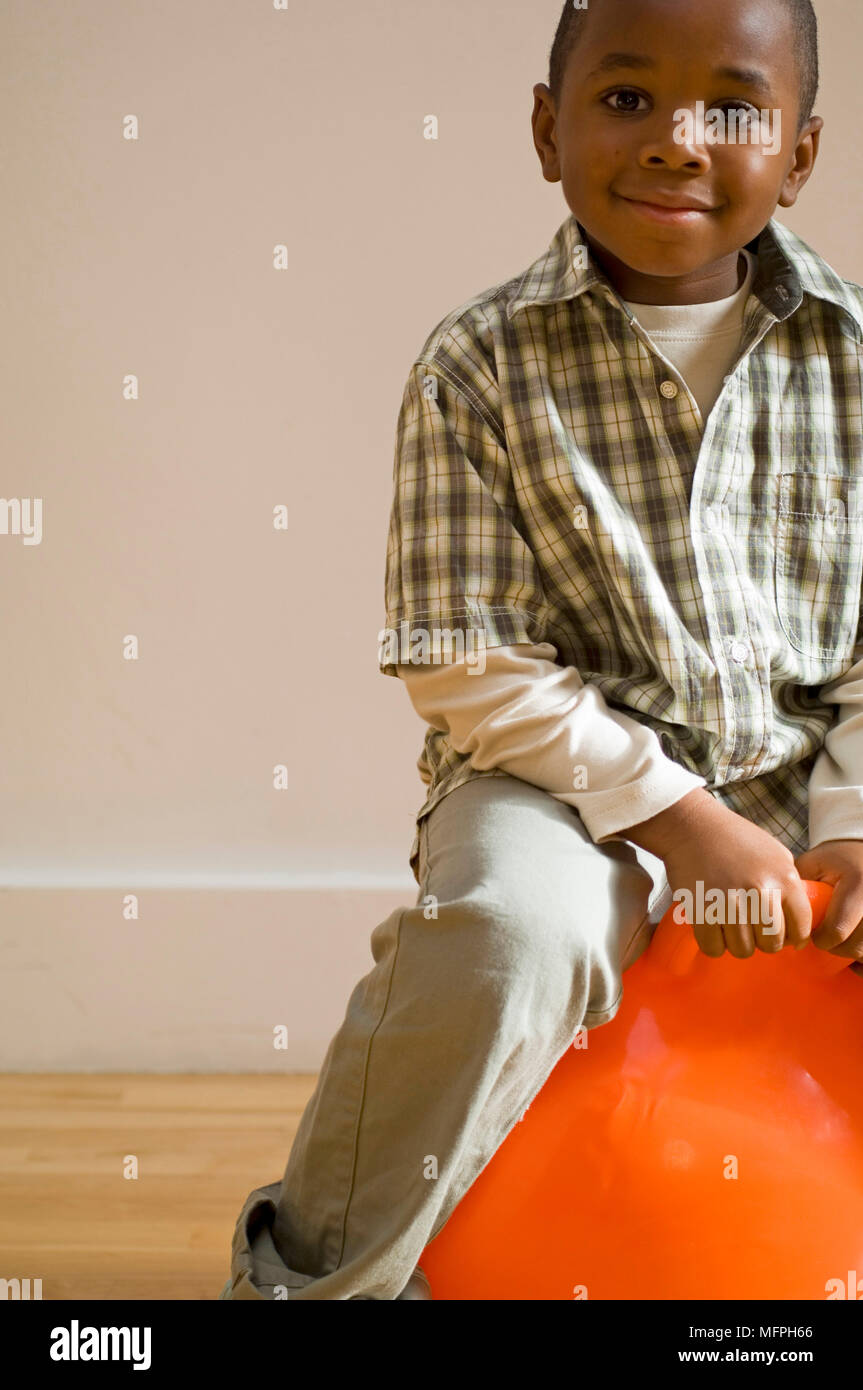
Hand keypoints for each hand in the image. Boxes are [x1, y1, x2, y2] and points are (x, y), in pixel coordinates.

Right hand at [637, 795, 812, 958]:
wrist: (692, 826)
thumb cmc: (735, 838)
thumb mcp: (776, 853)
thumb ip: (789, 884)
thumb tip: (797, 920)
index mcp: (784, 878)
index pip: (800, 929)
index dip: (793, 938)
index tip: (783, 937)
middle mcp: (761, 892)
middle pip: (771, 944)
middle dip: (762, 941)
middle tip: (751, 928)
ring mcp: (730, 902)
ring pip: (742, 950)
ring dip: (736, 942)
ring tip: (730, 924)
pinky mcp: (702, 910)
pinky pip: (713, 948)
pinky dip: (713, 943)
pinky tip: (712, 927)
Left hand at [793, 840, 862, 975]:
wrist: (861, 853)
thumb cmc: (834, 859)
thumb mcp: (813, 864)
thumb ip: (799, 885)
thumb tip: (777, 913)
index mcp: (858, 883)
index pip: (838, 929)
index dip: (821, 940)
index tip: (813, 936)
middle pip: (855, 946)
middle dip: (835, 949)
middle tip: (824, 940)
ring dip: (851, 954)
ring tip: (840, 942)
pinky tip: (854, 958)